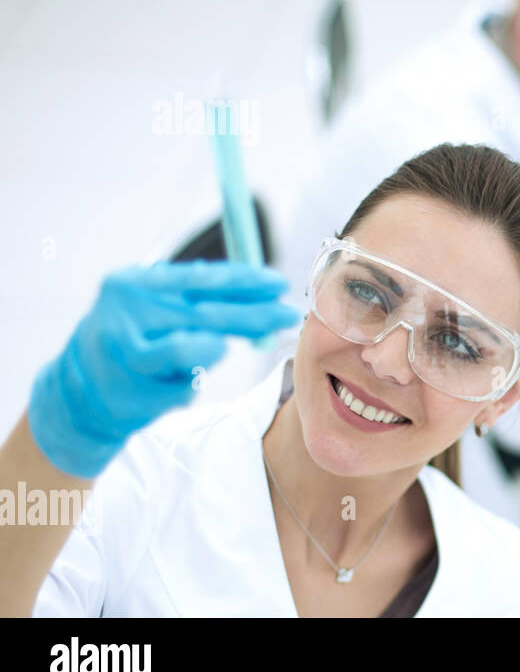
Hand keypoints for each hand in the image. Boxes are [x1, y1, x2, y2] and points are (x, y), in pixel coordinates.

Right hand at [27, 260, 301, 477]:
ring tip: (212, 348)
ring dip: (213, 351)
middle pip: (207, 314)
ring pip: (196, 351)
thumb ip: (198, 297)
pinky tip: (171, 378)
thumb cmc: (132, 337)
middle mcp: (126, 316)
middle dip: (255, 315)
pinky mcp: (132, 393)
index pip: (200, 278)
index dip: (244, 281)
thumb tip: (260, 293)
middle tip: (289, 314)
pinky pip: (185, 385)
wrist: (78, 388)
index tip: (278, 284)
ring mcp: (126, 356)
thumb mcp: (155, 304)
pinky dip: (189, 381)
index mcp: (133, 284)